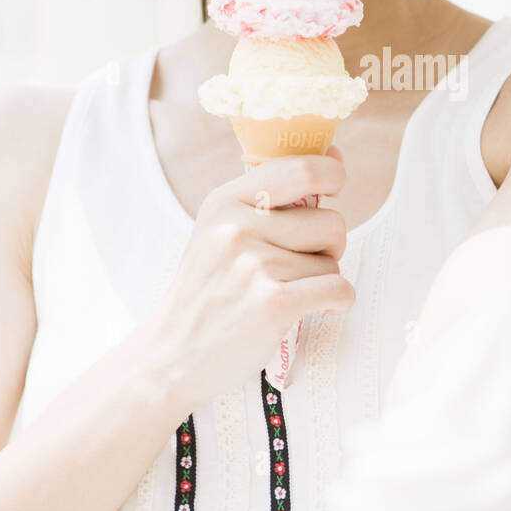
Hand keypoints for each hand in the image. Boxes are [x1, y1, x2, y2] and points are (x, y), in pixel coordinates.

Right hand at [141, 147, 354, 411]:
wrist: (171, 354)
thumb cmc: (207, 291)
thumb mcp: (218, 229)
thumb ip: (268, 196)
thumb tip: (335, 155)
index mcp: (226, 201)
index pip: (301, 167)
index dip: (332, 173)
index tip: (334, 187)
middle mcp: (238, 227)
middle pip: (332, 221)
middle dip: (331, 246)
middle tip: (302, 265)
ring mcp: (255, 265)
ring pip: (334, 262)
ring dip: (323, 281)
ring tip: (289, 291)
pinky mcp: (273, 302)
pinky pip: (339, 290)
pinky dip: (338, 303)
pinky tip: (316, 309)